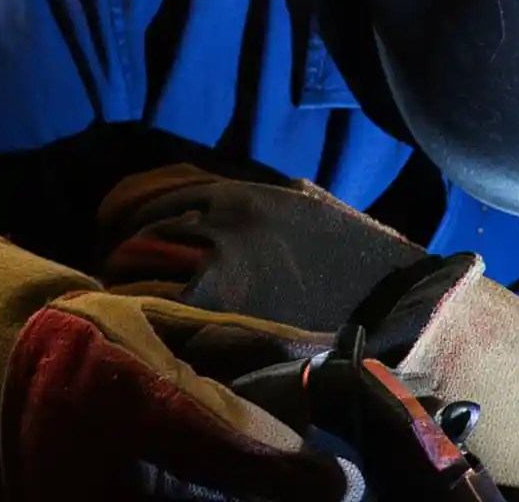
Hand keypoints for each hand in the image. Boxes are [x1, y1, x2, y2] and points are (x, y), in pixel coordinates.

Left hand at [94, 164, 435, 337]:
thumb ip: (245, 197)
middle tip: (130, 280)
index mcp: (245, 193)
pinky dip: (140, 315)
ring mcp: (217, 265)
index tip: (118, 234)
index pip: (144, 190)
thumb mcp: (303, 206)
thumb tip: (185, 201)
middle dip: (122, 254)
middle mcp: (224, 220)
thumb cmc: (357, 265)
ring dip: (127, 287)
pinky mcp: (215, 312)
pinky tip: (158, 328)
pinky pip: (146, 306)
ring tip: (144, 308)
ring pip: (130, 267)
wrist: (400, 312)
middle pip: (131, 228)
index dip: (120, 214)